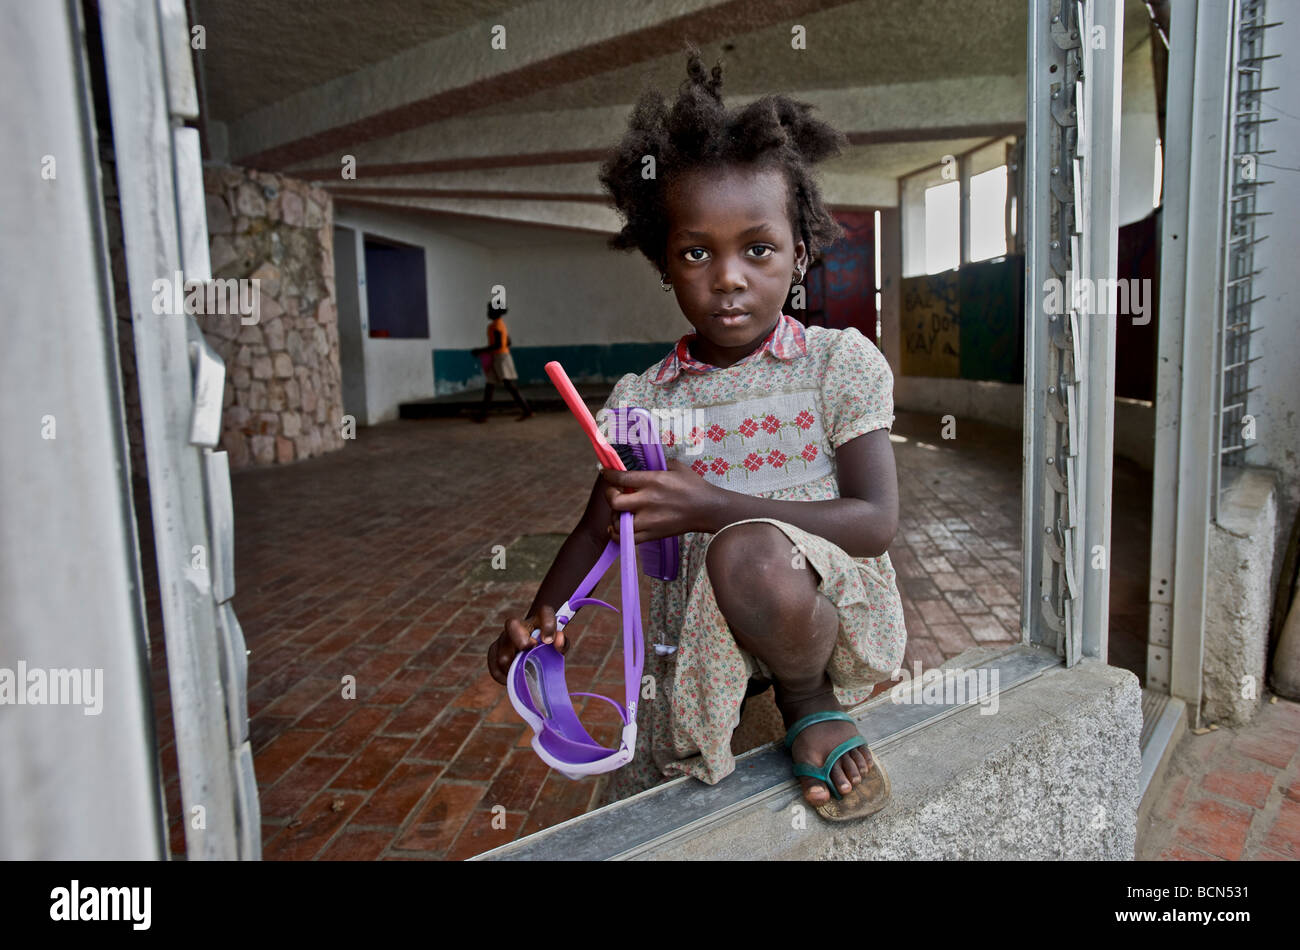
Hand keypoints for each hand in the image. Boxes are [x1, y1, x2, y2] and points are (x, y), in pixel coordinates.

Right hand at [487, 606, 567, 685]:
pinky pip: (493, 664)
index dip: (548, 625)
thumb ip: (562, 642)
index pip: (545, 612)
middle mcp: (518, 625)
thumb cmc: (547, 645)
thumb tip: (557, 642)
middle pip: (512, 624)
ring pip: (500, 650)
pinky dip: (502, 675)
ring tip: (522, 672)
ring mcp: (504, 638)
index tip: (549, 640)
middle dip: (520, 639)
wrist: (532, 645)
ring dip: (512, 665)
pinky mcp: (494, 651)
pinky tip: (512, 678)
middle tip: (530, 650)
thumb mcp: (558, 643)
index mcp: (538, 619)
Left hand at [601, 458, 719, 543]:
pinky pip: (627, 539)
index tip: (605, 473)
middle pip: (614, 501)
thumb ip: (658, 465)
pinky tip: (617, 528)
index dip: (608, 474)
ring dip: (614, 515)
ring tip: (619, 511)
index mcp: (653, 481)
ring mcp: (650, 520)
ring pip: (618, 522)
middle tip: (613, 492)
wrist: (708, 509)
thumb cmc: (694, 486)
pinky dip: (617, 534)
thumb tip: (645, 465)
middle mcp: (648, 500)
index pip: (621, 477)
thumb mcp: (677, 467)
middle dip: (609, 495)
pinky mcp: (653, 534)